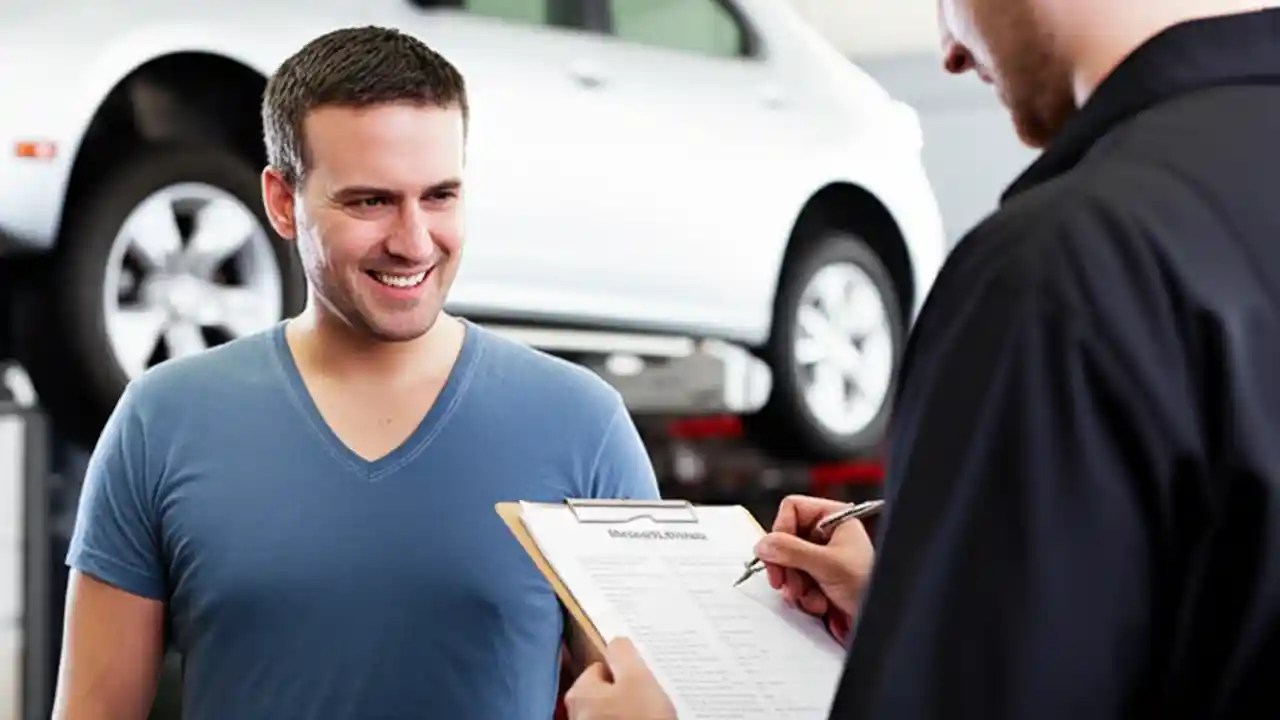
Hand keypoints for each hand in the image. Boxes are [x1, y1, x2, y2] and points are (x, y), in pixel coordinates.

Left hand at [564, 637, 675, 719]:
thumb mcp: (637, 678)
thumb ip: (623, 653)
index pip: (600, 668)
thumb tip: (615, 642)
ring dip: (628, 714)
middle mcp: (577, 715)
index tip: (639, 681)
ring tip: (647, 718)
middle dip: (625, 695)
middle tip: (646, 703)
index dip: (623, 672)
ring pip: (611, 714)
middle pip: (605, 692)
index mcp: (580, 693)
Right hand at [754, 495, 875, 633]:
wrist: (882, 619)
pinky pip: (795, 582)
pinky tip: (819, 603)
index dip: (781, 529)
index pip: (792, 509)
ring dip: (795, 585)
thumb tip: (764, 544)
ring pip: (787, 563)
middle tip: (785, 582)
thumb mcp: (828, 564)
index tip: (777, 552)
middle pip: (784, 539)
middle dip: (786, 565)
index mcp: (833, 518)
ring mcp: (820, 557)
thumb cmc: (870, 584)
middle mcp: (825, 534)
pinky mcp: (817, 579)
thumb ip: (793, 551)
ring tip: (810, 596)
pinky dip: (803, 596)